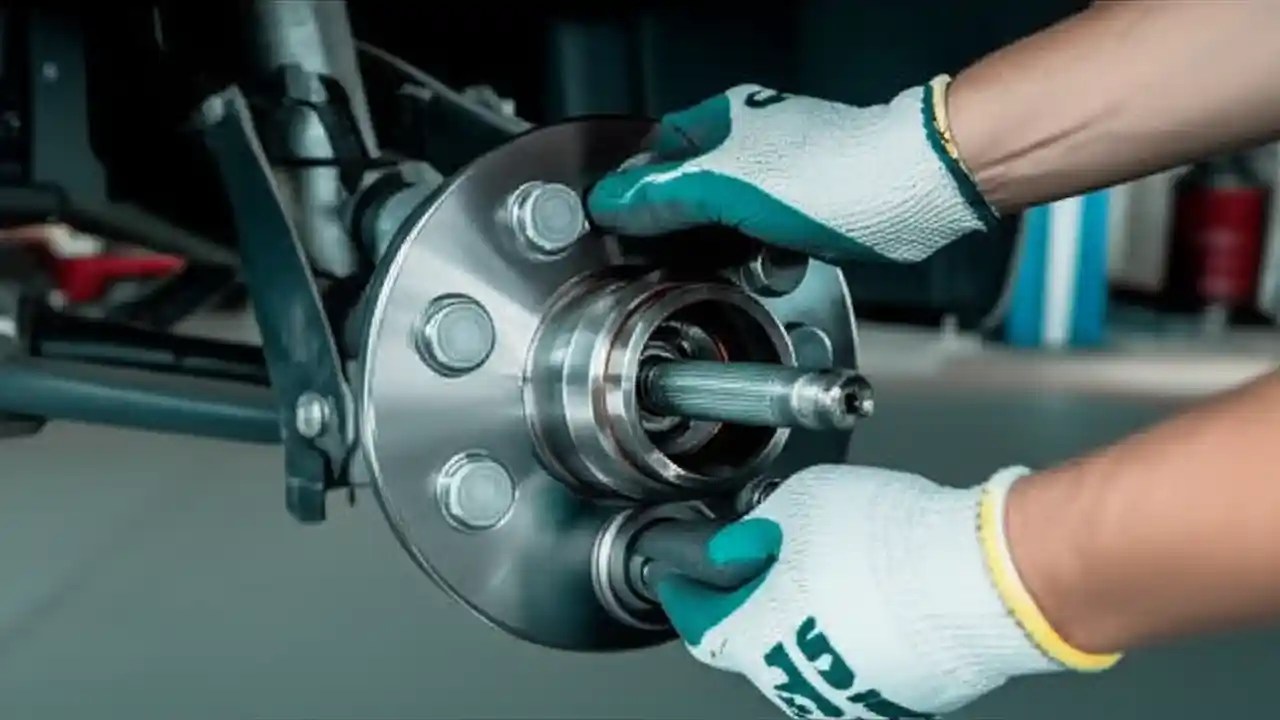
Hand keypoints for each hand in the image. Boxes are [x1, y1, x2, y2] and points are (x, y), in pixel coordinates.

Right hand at [587, 81, 997, 263]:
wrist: (912, 194)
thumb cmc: (833, 173)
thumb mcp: (725, 186)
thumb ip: (662, 196)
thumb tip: (610, 203)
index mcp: (723, 122)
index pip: (654, 152)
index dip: (631, 188)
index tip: (615, 223)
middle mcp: (750, 146)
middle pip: (686, 188)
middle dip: (670, 224)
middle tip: (653, 256)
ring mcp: (779, 180)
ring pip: (722, 217)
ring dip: (712, 247)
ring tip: (704, 267)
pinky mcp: (806, 213)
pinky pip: (759, 240)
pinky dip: (752, 259)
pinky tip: (755, 270)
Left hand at [655, 465, 1116, 718]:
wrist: (980, 578)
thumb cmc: (889, 542)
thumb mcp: (796, 503)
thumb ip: (753, 531)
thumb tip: (737, 542)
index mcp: (755, 637)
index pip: (700, 624)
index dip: (688, 594)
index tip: (682, 578)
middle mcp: (797, 682)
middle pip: (755, 641)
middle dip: (757, 599)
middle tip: (774, 557)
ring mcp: (852, 697)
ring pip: (813, 654)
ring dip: (812, 619)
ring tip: (841, 568)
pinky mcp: (902, 700)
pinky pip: (864, 664)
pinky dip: (859, 635)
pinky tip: (879, 596)